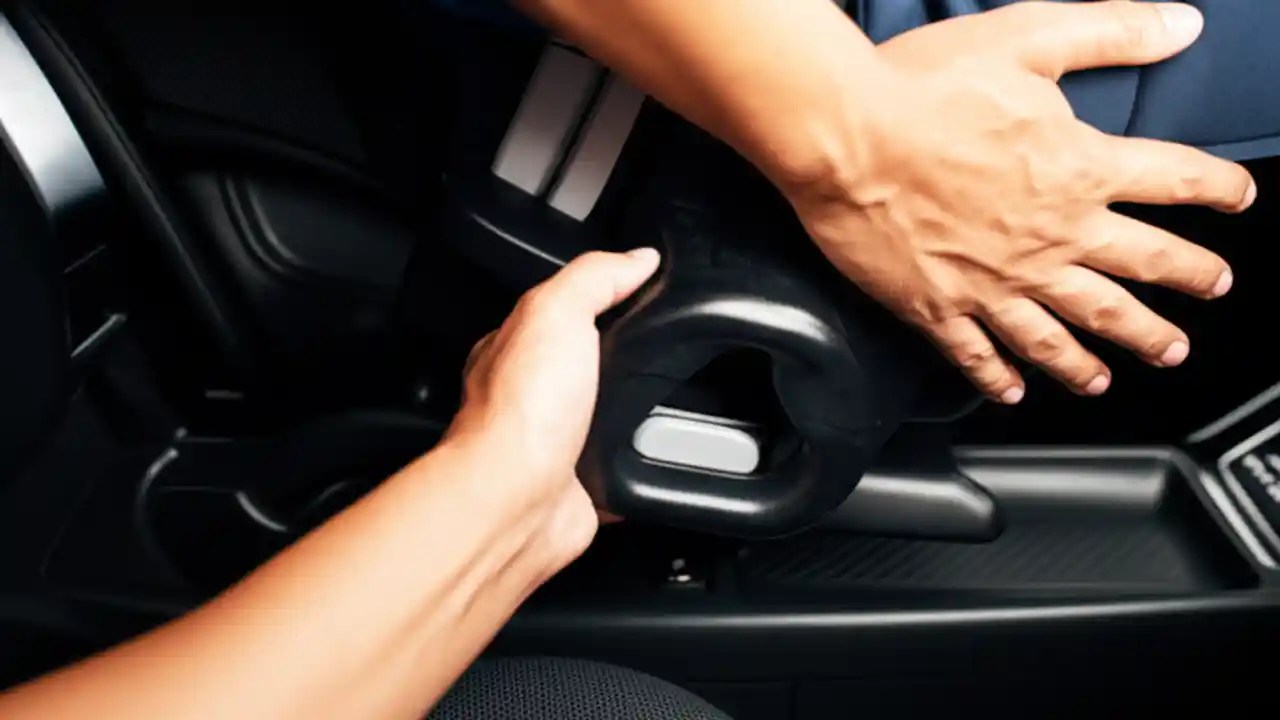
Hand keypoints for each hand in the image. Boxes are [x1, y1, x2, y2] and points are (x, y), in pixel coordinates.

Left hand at [446, 248, 660, 562]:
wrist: (517, 498)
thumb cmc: (520, 411)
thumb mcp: (558, 310)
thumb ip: (595, 277)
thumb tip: (637, 258)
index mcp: (516, 347)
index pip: (561, 308)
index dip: (599, 294)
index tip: (641, 285)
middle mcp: (530, 397)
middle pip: (583, 364)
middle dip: (620, 358)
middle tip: (659, 346)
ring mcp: (553, 444)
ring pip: (601, 417)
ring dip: (631, 412)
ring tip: (664, 397)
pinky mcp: (579, 486)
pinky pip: (616, 470)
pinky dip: (636, 464)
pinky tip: (651, 452)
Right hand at [781, 1, 1254, 402]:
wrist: (843, 137)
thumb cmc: (922, 89)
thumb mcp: (1027, 39)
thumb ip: (1109, 33)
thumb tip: (1182, 25)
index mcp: (1077, 171)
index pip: (1173, 182)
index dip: (1217, 189)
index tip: (1238, 199)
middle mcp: (1049, 239)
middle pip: (1137, 273)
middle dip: (1183, 286)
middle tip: (1204, 299)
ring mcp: (994, 282)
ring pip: (1065, 334)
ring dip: (1100, 356)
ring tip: (1116, 374)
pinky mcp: (937, 307)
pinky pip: (977, 355)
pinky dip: (997, 378)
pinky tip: (1010, 392)